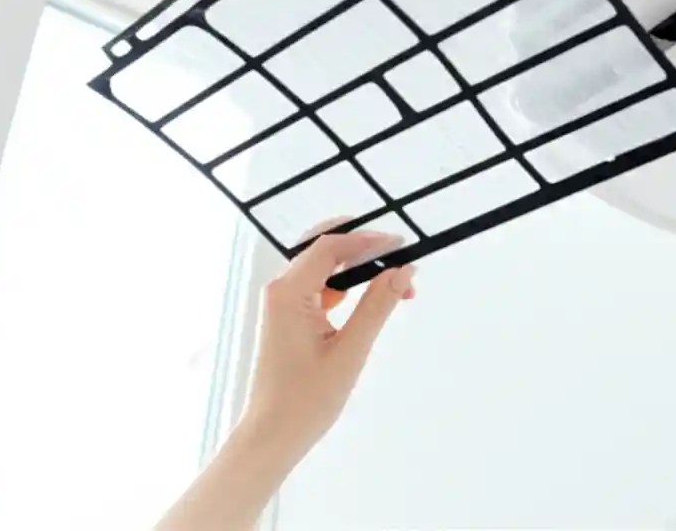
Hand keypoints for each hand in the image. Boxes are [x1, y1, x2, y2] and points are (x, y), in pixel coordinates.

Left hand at [243, 223, 415, 455]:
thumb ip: (378, 305)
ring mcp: (282, 304)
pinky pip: (321, 289)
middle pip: (323, 249)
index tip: (402, 245)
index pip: (330, 247)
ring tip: (396, 284)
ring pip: (324, 269)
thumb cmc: (306, 400)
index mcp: (288, 292)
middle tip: (400, 256)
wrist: (272, 435)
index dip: (368, 240)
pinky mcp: (289, 318)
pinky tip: (374, 301)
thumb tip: (403, 270)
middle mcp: (280, 290)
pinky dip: (349, 290)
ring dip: (359, 271)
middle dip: (363, 248)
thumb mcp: (350, 351)